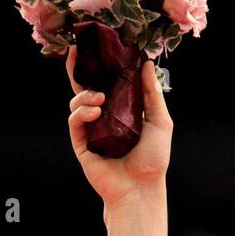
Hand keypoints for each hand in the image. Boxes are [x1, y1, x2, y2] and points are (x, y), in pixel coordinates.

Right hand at [65, 46, 172, 209]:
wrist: (140, 189)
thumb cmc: (153, 160)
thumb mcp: (160, 121)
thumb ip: (152, 93)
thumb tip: (147, 64)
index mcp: (121, 110)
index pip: (108, 82)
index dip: (101, 64)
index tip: (98, 45)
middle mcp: (104, 117)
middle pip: (86, 86)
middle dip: (79, 68)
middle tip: (76, 50)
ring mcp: (91, 130)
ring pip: (77, 101)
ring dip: (85, 94)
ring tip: (99, 99)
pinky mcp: (81, 143)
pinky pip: (74, 120)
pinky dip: (81, 112)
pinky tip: (94, 111)